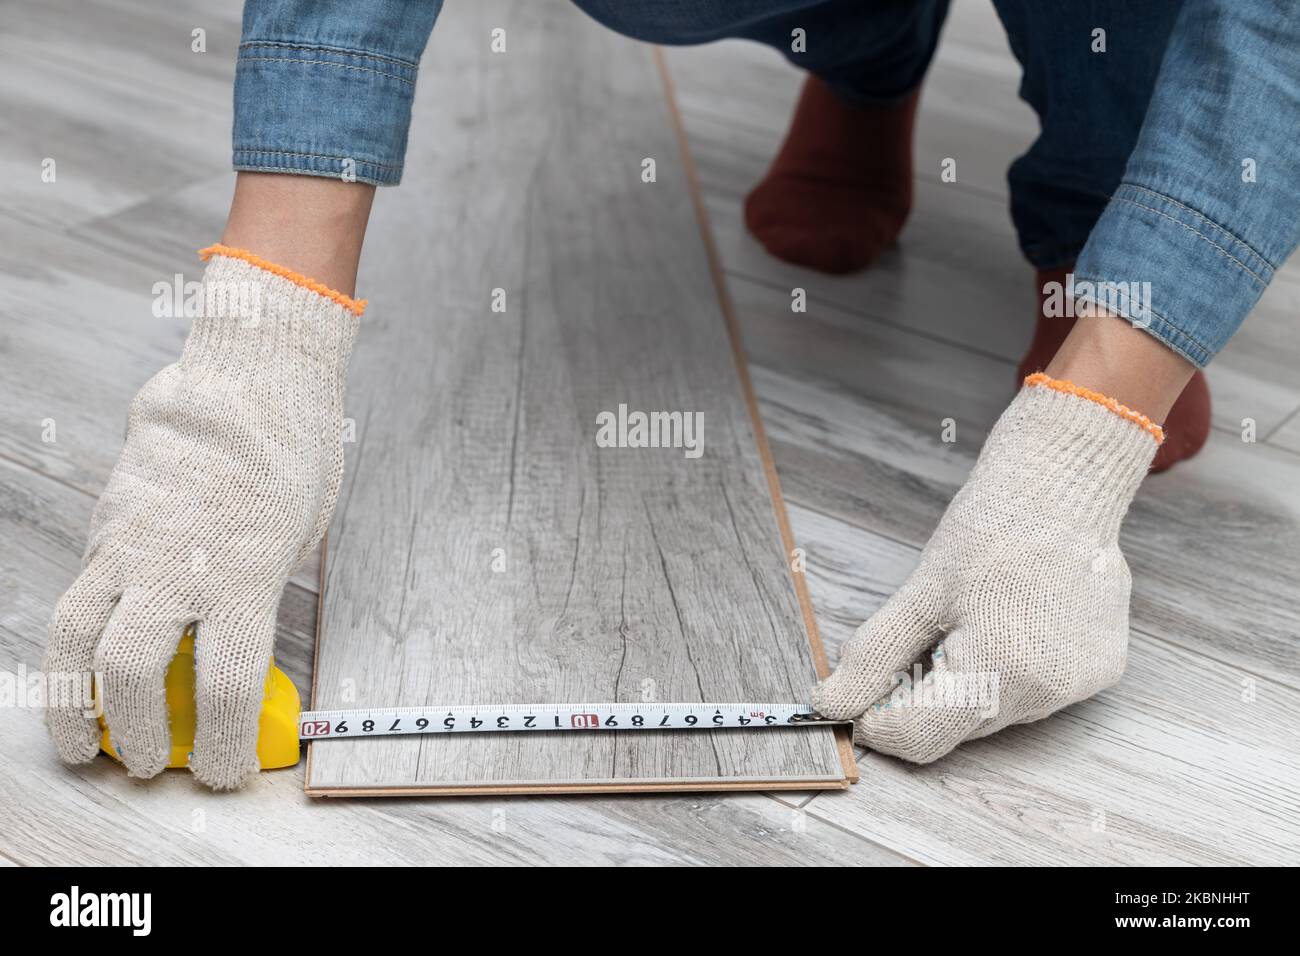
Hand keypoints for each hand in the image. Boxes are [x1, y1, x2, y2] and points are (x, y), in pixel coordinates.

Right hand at [44, 247, 359, 788]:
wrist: (248, 379)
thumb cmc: (291, 454)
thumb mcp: (299, 536)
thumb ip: (264, 594)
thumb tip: (241, 647)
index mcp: (243, 573)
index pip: (226, 682)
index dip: (223, 743)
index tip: (227, 773)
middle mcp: (178, 565)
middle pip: (134, 670)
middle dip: (140, 733)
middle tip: (156, 764)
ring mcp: (131, 545)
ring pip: (79, 639)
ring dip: (75, 704)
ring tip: (84, 747)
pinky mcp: (106, 529)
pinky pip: (74, 599)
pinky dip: (68, 651)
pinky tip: (77, 677)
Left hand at [812, 375, 1160, 761]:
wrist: (1062, 490)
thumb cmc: (991, 531)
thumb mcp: (919, 593)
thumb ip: (873, 657)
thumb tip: (831, 703)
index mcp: (998, 669)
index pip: (921, 737)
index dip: (879, 724)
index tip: (860, 698)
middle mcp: (1046, 690)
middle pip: (957, 728)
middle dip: (923, 696)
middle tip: (920, 638)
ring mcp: (1078, 686)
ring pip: (995, 715)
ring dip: (967, 685)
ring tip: (971, 622)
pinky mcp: (1099, 674)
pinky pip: (1033, 694)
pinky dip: (1008, 673)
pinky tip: (1008, 624)